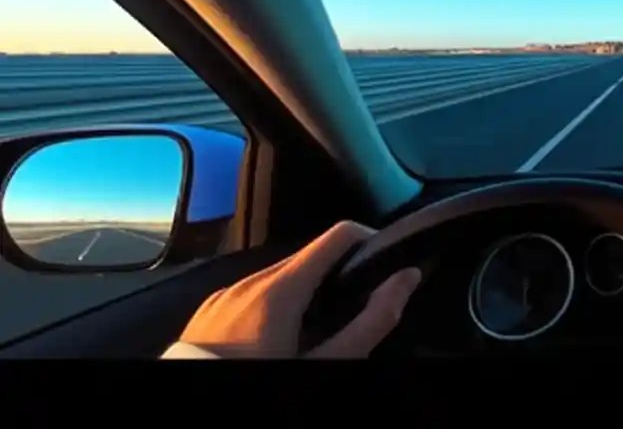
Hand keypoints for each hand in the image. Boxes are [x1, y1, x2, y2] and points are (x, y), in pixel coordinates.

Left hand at [177, 220, 420, 357]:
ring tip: (314, 333)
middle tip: (353, 312)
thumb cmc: (263, 378)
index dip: (369, 241)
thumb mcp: (326, 361)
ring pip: (278, 277)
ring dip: (303, 294)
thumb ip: (371, 322)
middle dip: (337, 277)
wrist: (198, 403)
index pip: (337, 236)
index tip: (384, 266)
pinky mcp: (208, 311)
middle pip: (309, 258)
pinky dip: (271, 306)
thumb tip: (406, 280)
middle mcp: (250, 281)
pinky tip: (275, 339)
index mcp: (281, 288)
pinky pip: (249, 295)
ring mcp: (225, 295)